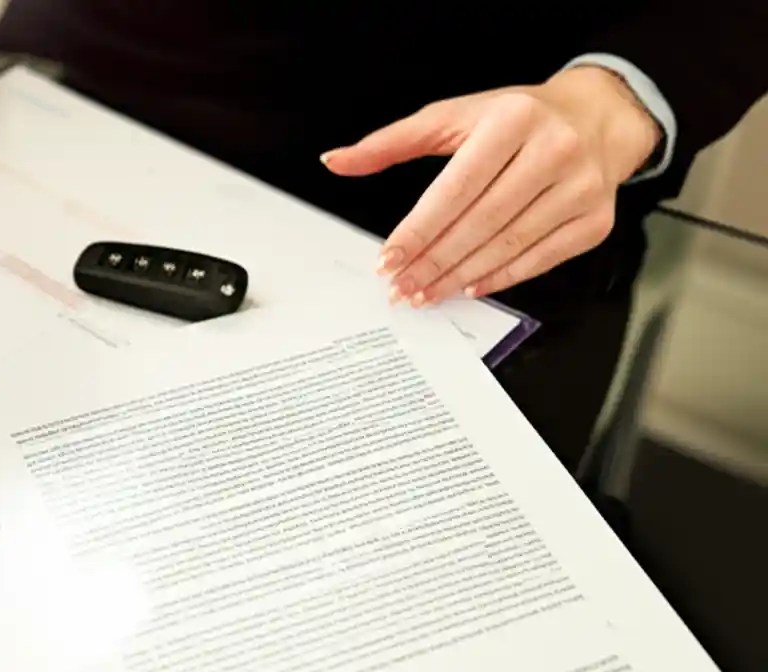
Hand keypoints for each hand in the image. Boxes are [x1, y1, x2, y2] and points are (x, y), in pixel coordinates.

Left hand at [320, 66, 660, 305]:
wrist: (597, 118)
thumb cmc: (517, 118)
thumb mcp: (454, 115)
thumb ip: (392, 141)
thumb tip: (336, 161)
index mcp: (513, 120)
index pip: (455, 187)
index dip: (419, 229)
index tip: (388, 258)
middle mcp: (553, 151)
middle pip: (481, 221)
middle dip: (434, 261)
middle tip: (401, 286)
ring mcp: (580, 188)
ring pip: (509, 245)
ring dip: (460, 276)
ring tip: (425, 292)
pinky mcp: (595, 220)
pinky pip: (541, 259)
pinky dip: (501, 278)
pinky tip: (469, 286)